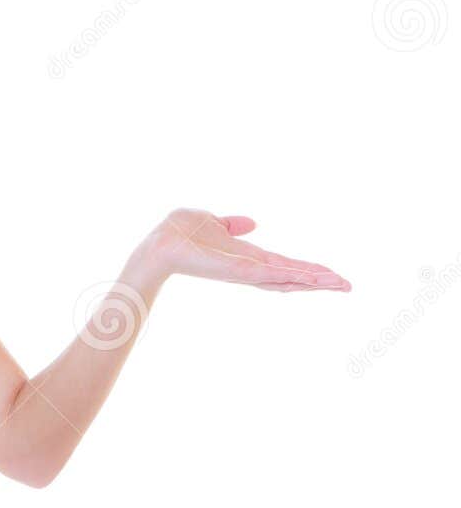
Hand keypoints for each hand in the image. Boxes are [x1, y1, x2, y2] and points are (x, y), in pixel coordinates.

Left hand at [135, 208, 350, 291]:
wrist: (159, 243)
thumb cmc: (180, 232)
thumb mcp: (213, 222)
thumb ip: (233, 225)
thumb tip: (252, 223)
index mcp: (248, 257)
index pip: (285, 265)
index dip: (307, 270)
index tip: (332, 275)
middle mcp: (251, 268)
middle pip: (292, 277)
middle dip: (320, 281)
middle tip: (348, 285)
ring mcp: (246, 271)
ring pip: (287, 278)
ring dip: (314, 281)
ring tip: (341, 284)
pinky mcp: (239, 271)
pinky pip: (271, 275)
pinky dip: (293, 277)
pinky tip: (313, 279)